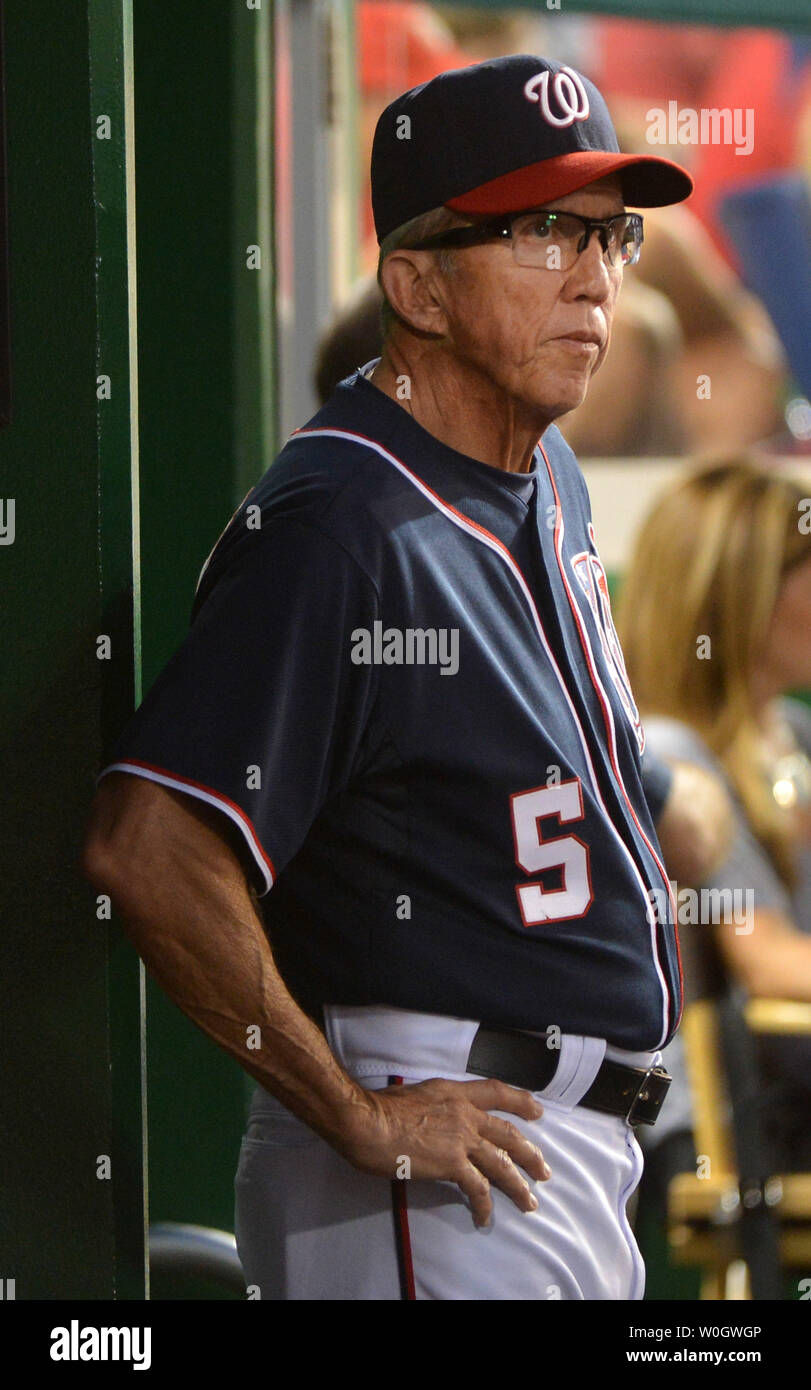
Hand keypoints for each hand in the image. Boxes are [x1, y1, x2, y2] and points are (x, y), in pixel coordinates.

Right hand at [338, 1076, 549, 1227]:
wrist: (369, 1123)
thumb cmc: (380, 1108)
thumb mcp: (414, 1094)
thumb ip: (432, 1105)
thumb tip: (432, 1118)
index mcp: (454, 1093)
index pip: (495, 1091)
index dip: (519, 1101)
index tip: (537, 1110)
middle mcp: (465, 1113)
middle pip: (508, 1133)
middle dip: (529, 1154)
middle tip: (543, 1170)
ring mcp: (462, 1139)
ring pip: (501, 1163)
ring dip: (518, 1184)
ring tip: (529, 1201)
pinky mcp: (453, 1164)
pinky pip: (477, 1187)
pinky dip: (484, 1204)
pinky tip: (485, 1217)